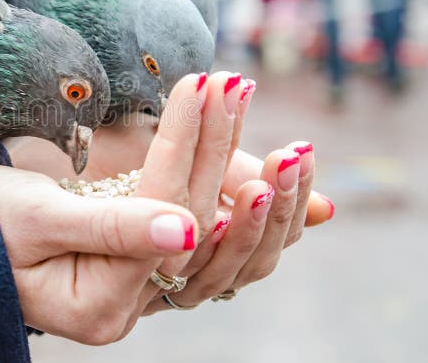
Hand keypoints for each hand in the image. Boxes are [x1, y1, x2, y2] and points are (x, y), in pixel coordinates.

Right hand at [0, 72, 248, 341]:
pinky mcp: (141, 266)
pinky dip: (226, 190)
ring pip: (211, 232)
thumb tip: (188, 229)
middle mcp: (127, 306)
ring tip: (254, 109)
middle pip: (194, 221)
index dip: (183, 147)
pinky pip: (202, 233)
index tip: (200, 84)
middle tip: (234, 82)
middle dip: (217, 148)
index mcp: (97, 303)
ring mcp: (139, 290)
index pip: (160, 213)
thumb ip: (109, 227)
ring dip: (234, 168)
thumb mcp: (34, 215)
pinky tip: (257, 159)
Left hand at [142, 140, 323, 313]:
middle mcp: (210, 270)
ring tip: (258, 184)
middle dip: (278, 206)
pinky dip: (202, 239)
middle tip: (287, 157)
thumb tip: (327, 210)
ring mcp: (179, 277)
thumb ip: (261, 182)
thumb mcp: (216, 169)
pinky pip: (180, 264)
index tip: (302, 151)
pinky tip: (213, 216)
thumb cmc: (164, 168)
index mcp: (234, 246)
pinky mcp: (145, 276)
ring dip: (246, 224)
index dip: (294, 198)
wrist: (101, 167)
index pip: (278, 234)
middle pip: (259, 255)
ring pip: (228, 267)